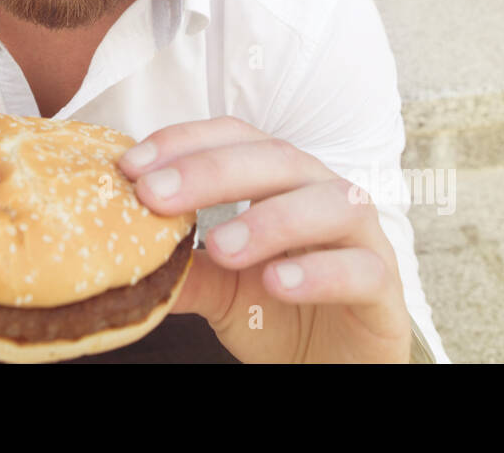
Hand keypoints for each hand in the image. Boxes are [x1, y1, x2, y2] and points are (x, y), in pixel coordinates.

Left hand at [117, 116, 410, 362]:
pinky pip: (360, 269)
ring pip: (326, 205)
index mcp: (280, 181)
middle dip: (210, 172)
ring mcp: (360, 237)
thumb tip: (119, 250)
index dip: (183, 142)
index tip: (129, 166)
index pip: (234, 138)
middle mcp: (323, 193)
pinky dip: (319, 273)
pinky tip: (277, 283)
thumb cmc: (281, 314)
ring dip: (269, 220)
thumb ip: (182, 267)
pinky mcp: (384, 288)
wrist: (335, 366)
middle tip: (154, 196)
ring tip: (219, 247)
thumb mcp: (221, 288)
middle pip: (275, 160)